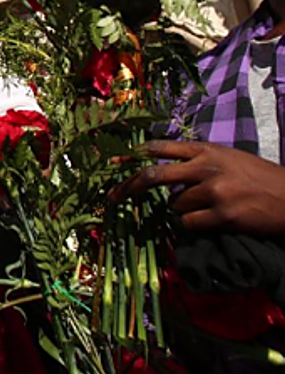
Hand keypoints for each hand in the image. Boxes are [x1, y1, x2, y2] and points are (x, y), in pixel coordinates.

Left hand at [111, 140, 284, 235]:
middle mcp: (206, 167)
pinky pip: (188, 223)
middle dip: (130, 187)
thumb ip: (200, 161)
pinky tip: (211, 222)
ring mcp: (213, 191)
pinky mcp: (222, 215)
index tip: (113, 162)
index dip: (134, 154)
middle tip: (113, 197)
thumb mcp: (229, 158)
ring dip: (181, 210)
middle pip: (154, 176)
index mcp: (207, 150)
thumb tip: (169, 173)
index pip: (161, 147)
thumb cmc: (260, 178)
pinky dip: (192, 226)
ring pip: (175, 204)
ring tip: (207, 209)